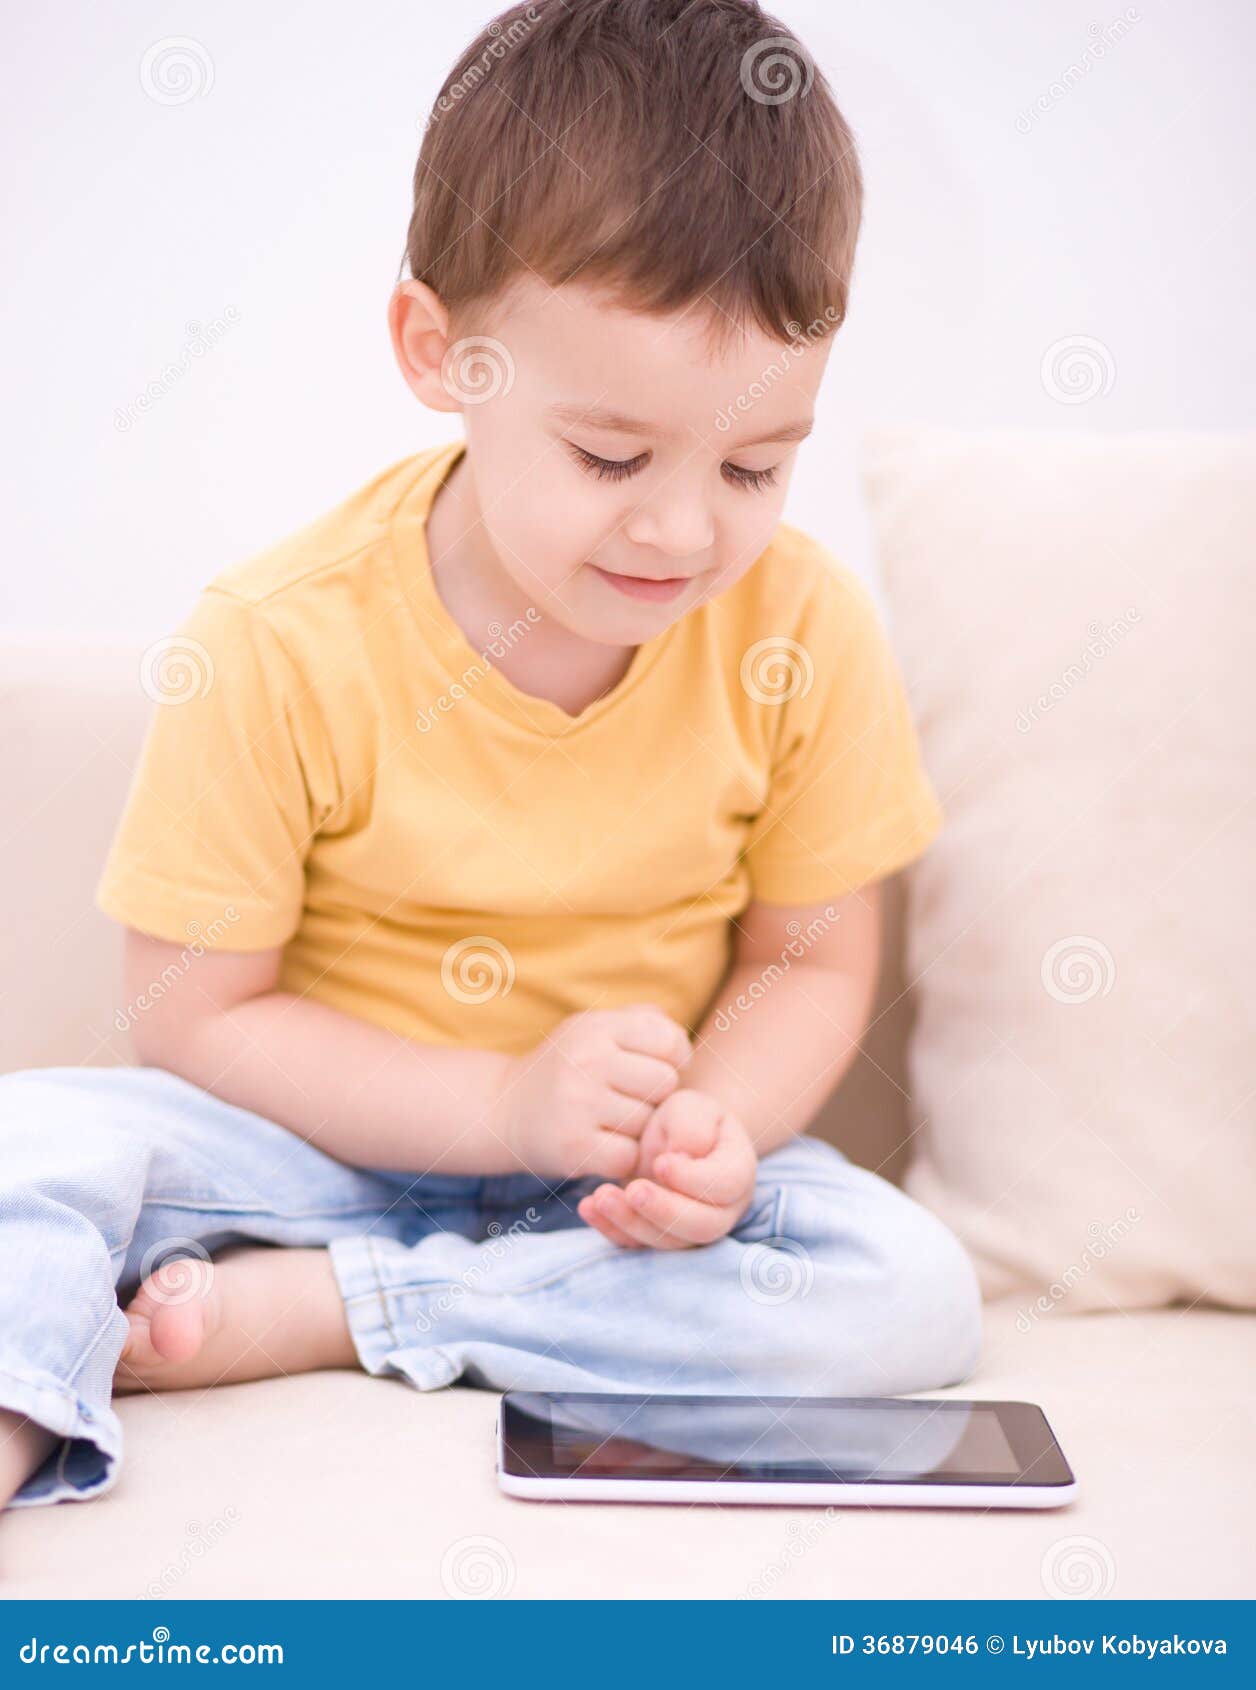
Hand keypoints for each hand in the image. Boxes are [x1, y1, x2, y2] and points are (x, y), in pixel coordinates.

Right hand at [491, 1006, 690, 1180]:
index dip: (674, 1059)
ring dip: (638, 1127)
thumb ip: (642, 1020)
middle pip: (664, 1083)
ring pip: (647, 1122)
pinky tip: (604, 1145)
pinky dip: (622, 1156)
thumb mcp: (594, 1028)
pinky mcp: (574, 1147)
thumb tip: (682, 1044)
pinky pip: (628, 1156)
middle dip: (656, 1094)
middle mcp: (587, 1061)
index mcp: (598, 1027)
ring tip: (613, 1120)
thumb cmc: (567, 1067)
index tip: (656, 1067)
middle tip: (632, 1098)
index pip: (669, 1041)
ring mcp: (579, 1104)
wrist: (503, 1108)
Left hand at [577, 1088, 757, 1249]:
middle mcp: (723, 1209)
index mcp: (737, 1171)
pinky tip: (588, 1208)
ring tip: (601, 1196)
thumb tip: (682, 1159)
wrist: (669, 1138)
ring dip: (632, 1223)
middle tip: (633, 1190)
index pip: (725, 1185)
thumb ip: (691, 1127)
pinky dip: (612, 1230)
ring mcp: (692, 1229)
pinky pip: (639, 1245)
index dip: (693, 1179)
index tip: (660, 1161)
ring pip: (669, 1242)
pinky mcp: (660, 1238)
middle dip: (664, 1212)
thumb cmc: (685, 1118)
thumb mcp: (689, 1107)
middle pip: (702, 1225)